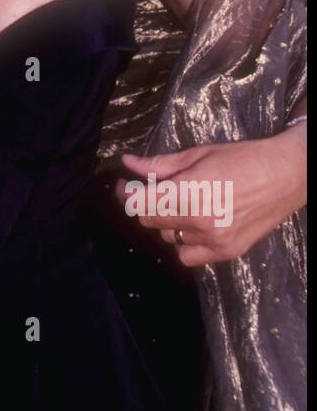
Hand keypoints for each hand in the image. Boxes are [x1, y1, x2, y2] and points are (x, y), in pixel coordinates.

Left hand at [115, 129, 305, 266]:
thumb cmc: (242, 158)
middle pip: (150, 221)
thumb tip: (129, 163)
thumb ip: (160, 165)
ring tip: (185, 203)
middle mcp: (199, 220)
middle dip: (146, 205)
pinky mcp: (227, 252)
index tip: (124, 186)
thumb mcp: (198, 155)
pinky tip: (196, 225)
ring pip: (169, 237)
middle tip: (155, 190)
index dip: (126, 194)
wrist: (286, 174)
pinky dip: (186, 242)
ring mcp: (214, 240)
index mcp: (189, 192)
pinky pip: (188, 255)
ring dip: (168, 222)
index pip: (140, 204)